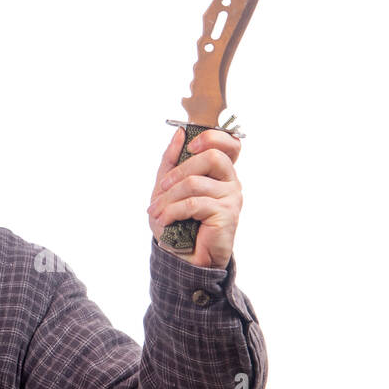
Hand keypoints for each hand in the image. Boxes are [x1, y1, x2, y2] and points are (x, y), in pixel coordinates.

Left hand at [147, 126, 242, 268]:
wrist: (182, 255)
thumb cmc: (178, 220)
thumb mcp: (168, 186)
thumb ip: (173, 160)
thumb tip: (179, 133)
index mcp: (220, 171)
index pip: (231, 143)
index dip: (213, 137)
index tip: (190, 146)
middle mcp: (231, 181)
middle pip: (212, 157)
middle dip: (179, 171)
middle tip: (162, 187)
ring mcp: (232, 198)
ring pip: (195, 182)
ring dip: (168, 198)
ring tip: (156, 211)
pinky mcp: (227, 215)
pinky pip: (194, 203)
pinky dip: (172, 211)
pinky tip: (165, 220)